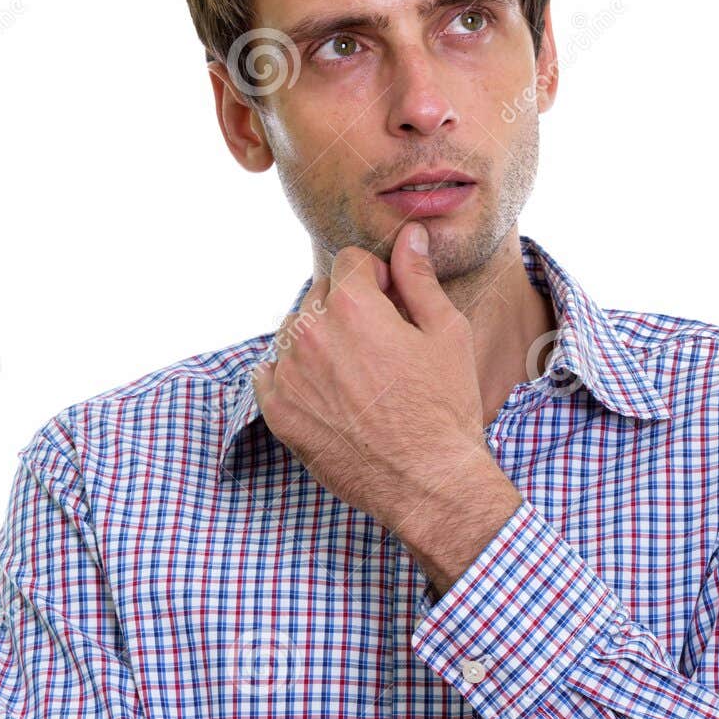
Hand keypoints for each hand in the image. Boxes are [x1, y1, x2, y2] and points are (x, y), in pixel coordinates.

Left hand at [250, 223, 503, 541]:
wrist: (427, 482)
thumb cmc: (445, 409)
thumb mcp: (446, 334)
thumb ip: (419, 278)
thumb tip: (409, 235)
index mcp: (351, 306)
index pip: (350, 260)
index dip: (378, 280)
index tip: (394, 307)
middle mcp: (310, 333)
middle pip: (321, 294)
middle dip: (348, 309)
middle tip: (381, 348)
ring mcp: (288, 374)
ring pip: (296, 332)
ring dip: (320, 342)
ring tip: (358, 377)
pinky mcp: (278, 411)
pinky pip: (272, 374)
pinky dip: (296, 377)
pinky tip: (330, 396)